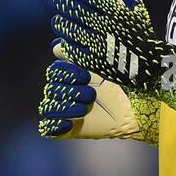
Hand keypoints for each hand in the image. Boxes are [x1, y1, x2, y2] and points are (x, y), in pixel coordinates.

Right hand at [37, 51, 159, 143]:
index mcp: (66, 76)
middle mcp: (60, 92)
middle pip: (51, 89)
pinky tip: (69, 124)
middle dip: (71, 92)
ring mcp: (61, 111)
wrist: (128, 111)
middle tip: (92, 95)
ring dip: (65, 108)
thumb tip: (57, 46)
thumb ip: (81, 56)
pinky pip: (47, 128)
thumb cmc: (116, 87)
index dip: (67, 73)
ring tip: (84, 109)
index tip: (86, 76)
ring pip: (48, 108)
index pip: (54, 71)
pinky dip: (54, 126)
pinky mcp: (64, 129)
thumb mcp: (101, 69)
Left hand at [40, 0, 175, 115]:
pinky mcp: (96, 63)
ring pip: (72, 30)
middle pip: (76, 11)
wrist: (150, 66)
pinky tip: (62, 37)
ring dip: (61, 21)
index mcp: (117, 12)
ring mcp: (101, 46)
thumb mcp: (137, 6)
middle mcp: (108, 27)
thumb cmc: (140, 32)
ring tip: (56, 17)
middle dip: (58, 1)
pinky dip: (66, 42)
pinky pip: (74, 50)